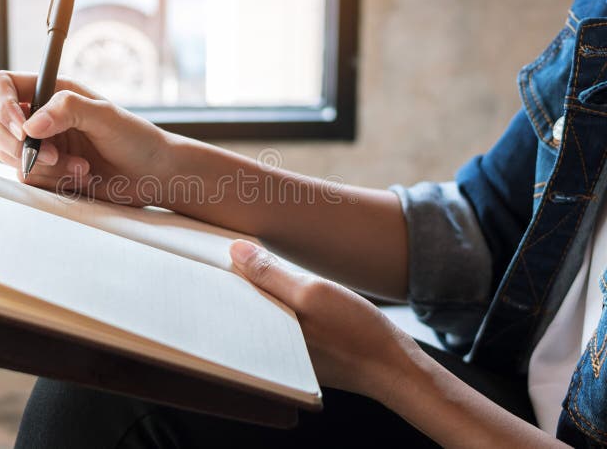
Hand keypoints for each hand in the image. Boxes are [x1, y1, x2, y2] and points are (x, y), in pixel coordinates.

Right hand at [0, 71, 176, 205]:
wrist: (150, 175)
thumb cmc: (135, 139)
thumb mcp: (106, 116)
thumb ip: (68, 110)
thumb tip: (30, 125)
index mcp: (50, 91)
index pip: (2, 85)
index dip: (1, 103)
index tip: (21, 125)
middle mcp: (39, 116)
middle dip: (16, 143)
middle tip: (51, 154)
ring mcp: (39, 145)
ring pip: (10, 155)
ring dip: (45, 165)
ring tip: (81, 165)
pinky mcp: (45, 172)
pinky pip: (27, 178)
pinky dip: (52, 180)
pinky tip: (80, 175)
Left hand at [229, 239, 417, 400]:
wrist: (391, 365)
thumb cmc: (354, 332)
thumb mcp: (311, 293)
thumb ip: (270, 274)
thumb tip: (235, 251)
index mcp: (261, 338)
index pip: (228, 300)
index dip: (223, 272)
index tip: (219, 246)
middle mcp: (266, 347)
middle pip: (241, 305)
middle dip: (238, 278)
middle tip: (237, 246)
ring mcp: (283, 349)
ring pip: (261, 311)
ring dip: (258, 287)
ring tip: (255, 259)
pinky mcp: (298, 349)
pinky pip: (278, 318)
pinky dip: (277, 300)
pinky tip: (282, 284)